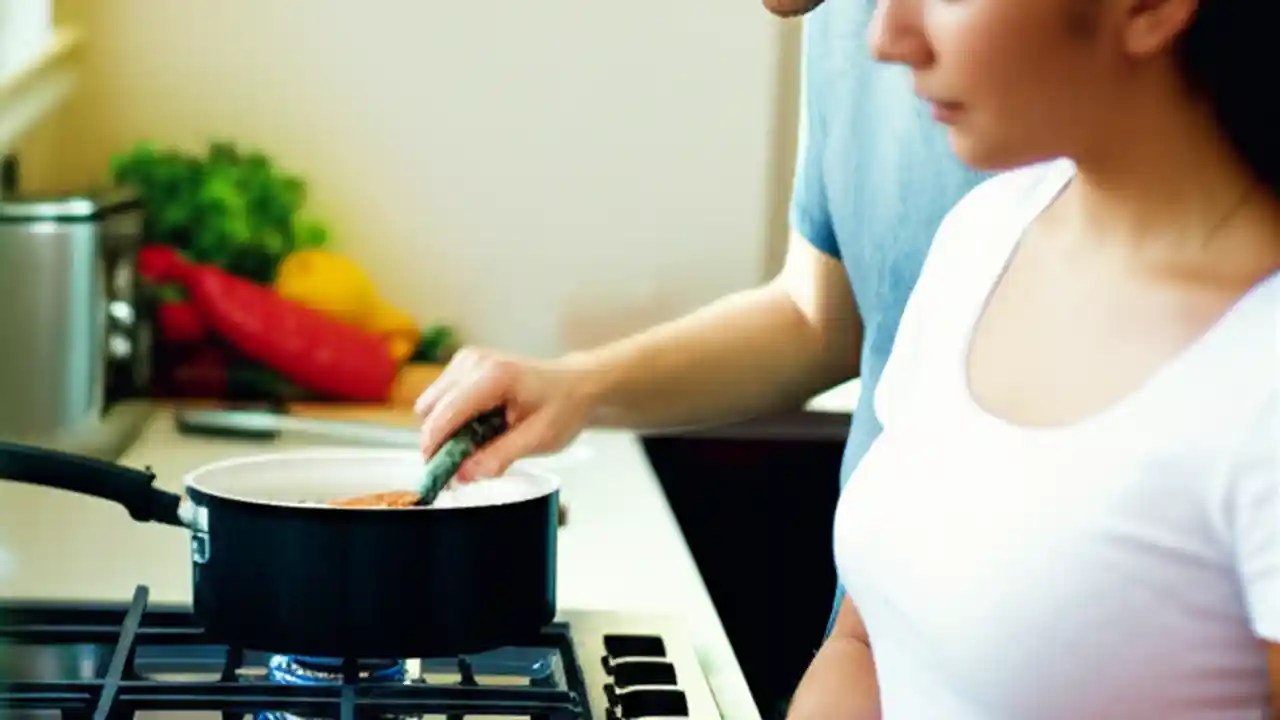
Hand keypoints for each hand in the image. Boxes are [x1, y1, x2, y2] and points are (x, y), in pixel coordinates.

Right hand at [415, 346, 596, 481]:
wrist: (576, 384)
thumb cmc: (564, 408)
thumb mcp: (539, 439)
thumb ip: (499, 456)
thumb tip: (462, 475)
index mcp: (494, 377)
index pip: (446, 414)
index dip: (436, 447)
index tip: (438, 475)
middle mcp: (473, 362)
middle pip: (431, 410)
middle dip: (442, 441)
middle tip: (466, 462)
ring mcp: (466, 360)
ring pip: (430, 405)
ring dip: (446, 429)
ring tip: (481, 440)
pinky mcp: (463, 364)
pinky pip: (440, 399)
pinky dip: (452, 417)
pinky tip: (480, 424)